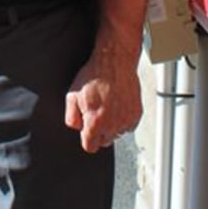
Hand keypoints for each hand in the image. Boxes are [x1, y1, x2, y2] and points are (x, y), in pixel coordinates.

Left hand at [64, 37, 142, 153]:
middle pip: (104, 141)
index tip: (88, 128)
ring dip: (113, 125)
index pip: (90, 147)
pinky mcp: (137, 114)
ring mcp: (126, 120)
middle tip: (98, 113)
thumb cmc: (94, 76)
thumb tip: (77, 128)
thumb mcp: (72, 95)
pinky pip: (129, 125)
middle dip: (100, 131)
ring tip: (109, 107)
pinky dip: (124, 119)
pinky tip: (118, 105)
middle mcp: (112, 125)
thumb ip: (71, 118)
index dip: (87, 137)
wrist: (115, 61)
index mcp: (95, 123)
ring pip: (118, 134)